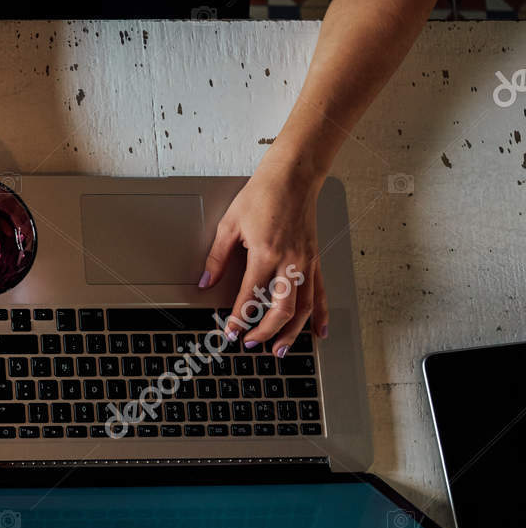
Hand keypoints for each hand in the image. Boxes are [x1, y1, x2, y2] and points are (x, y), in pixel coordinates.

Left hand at [199, 162, 328, 354]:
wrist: (293, 177)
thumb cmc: (262, 195)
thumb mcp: (229, 224)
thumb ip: (217, 257)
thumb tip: (206, 280)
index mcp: (265, 254)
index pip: (250, 297)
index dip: (239, 318)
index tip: (229, 332)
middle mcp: (290, 262)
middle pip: (281, 310)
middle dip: (265, 332)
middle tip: (250, 344)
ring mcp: (306, 263)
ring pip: (304, 308)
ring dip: (292, 333)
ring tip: (280, 350)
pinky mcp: (315, 260)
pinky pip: (320, 293)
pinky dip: (320, 315)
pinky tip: (319, 333)